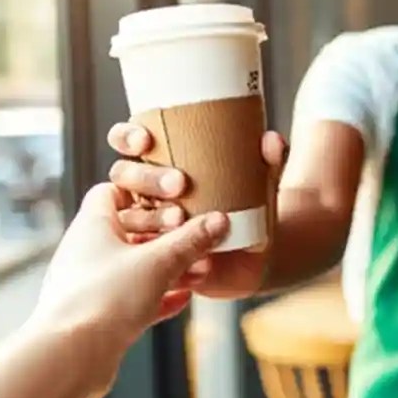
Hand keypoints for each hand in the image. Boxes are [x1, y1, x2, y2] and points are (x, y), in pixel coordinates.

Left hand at [24, 183, 229, 397]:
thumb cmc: (103, 299)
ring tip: (200, 271)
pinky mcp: (99, 316)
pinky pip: (134, 298)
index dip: (144, 191)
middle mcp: (87, 251)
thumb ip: (191, 240)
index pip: (114, 191)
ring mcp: (92, 284)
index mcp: (92, 225)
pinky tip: (183, 299)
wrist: (68, 359)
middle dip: (168, 235)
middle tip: (198, 239)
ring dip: (169, 268)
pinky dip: (159, 296)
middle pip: (132, 230)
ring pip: (136, 267)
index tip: (175, 198)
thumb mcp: (158, 263)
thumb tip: (219, 221)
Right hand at [107, 123, 287, 298]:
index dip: (128, 136)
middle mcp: (145, 191)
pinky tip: (192, 260)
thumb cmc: (250, 206)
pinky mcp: (153, 260)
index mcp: (161, 160)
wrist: (256, 253)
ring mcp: (144, 225)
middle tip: (179, 183)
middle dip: (146, 177)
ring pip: (131, 218)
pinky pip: (145, 259)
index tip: (145, 139)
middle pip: (124, 176)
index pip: (128, 140)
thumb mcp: (261, 184)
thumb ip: (270, 161)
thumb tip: (273, 140)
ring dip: (150, 217)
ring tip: (181, 219)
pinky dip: (166, 259)